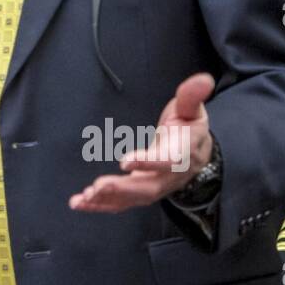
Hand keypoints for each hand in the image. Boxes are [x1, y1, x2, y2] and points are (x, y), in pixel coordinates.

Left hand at [70, 72, 215, 212]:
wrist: (197, 151)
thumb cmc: (190, 127)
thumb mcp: (192, 108)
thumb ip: (192, 95)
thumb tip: (203, 79)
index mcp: (184, 153)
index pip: (168, 161)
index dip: (148, 162)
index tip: (125, 161)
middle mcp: (171, 175)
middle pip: (148, 187)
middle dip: (122, 189)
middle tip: (97, 187)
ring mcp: (157, 186)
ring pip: (134, 198)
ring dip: (109, 200)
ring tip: (84, 198)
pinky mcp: (143, 192)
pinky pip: (124, 203)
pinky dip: (102, 205)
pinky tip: (81, 203)